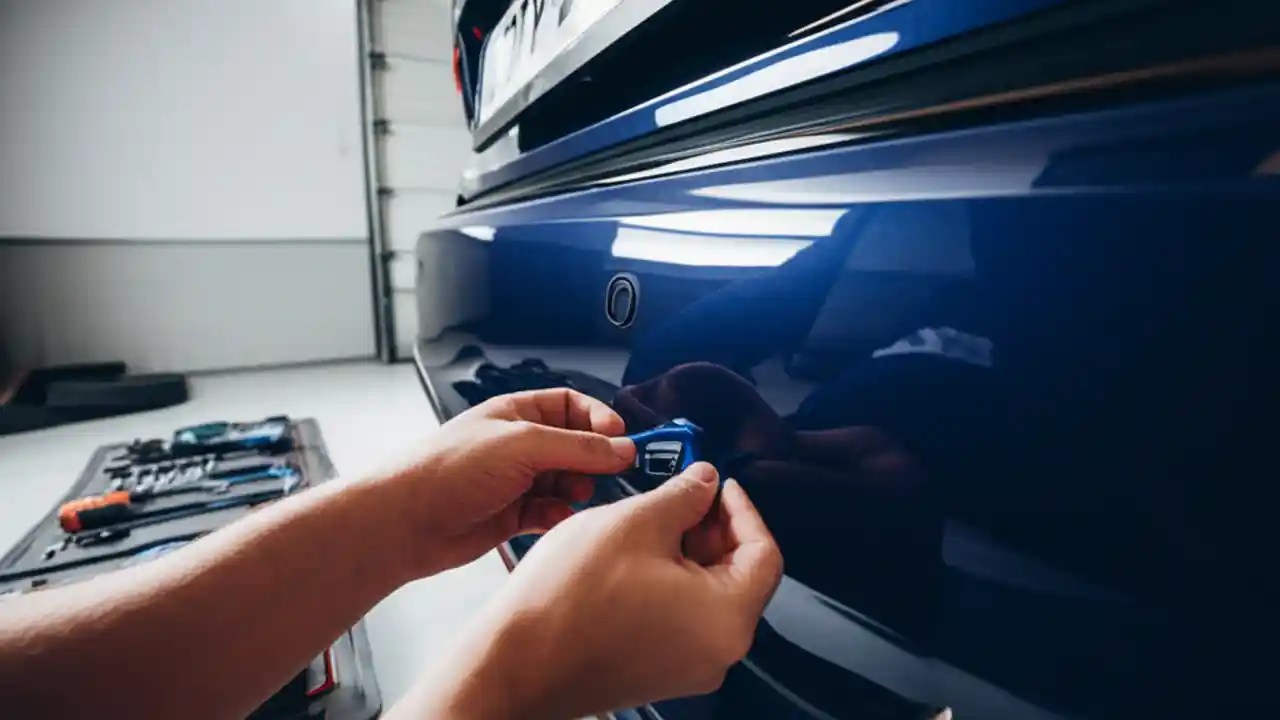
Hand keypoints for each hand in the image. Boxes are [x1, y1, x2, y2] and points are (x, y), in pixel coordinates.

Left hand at [382, 388, 635, 575]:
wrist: (404, 523)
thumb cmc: (446, 470)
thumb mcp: (522, 446)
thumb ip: (578, 447)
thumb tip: (624, 448)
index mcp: (517, 414)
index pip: (572, 406)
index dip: (599, 419)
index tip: (622, 438)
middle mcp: (518, 445)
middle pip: (575, 446)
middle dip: (594, 459)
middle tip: (611, 473)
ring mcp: (515, 481)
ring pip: (566, 482)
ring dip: (577, 489)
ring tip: (575, 495)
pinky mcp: (511, 516)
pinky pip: (550, 512)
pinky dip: (560, 515)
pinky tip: (558, 518)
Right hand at [405, 463, 783, 719]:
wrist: (512, 663)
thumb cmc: (568, 601)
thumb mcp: (635, 523)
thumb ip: (683, 496)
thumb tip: (705, 481)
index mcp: (727, 618)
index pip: (765, 553)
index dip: (743, 509)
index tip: (720, 483)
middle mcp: (717, 653)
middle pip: (740, 576)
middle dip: (714, 527)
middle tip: (687, 491)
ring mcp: (686, 667)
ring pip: (708, 596)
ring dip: (689, 551)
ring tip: (654, 517)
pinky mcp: (656, 671)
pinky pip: (681, 618)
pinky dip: (670, 581)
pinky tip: (637, 554)